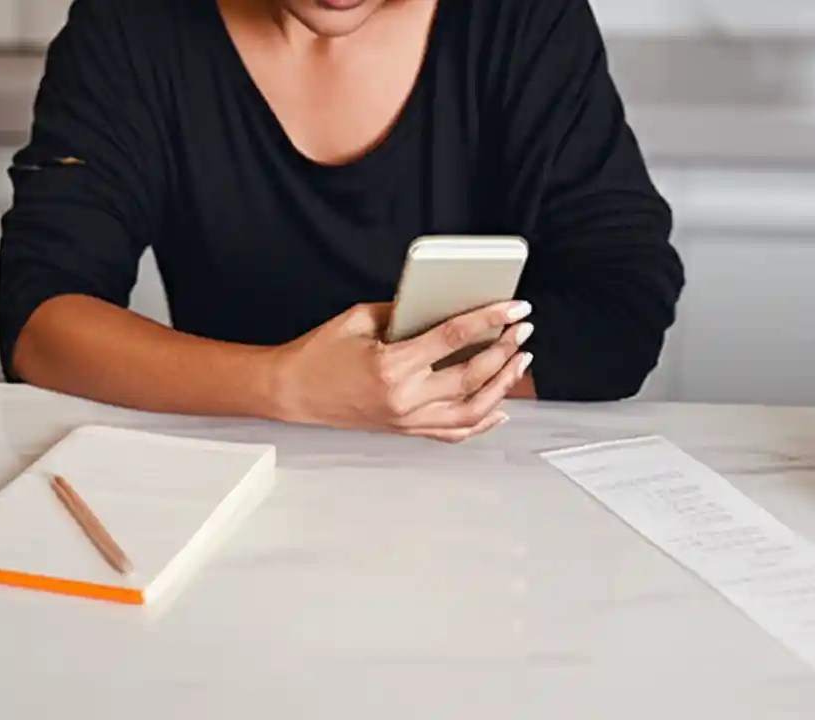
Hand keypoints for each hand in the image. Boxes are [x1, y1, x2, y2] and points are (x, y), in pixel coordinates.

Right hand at [265, 300, 533, 441]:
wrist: (292, 391)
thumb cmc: (320, 353)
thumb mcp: (360, 319)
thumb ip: (405, 311)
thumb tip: (446, 305)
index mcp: (393, 366)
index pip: (455, 338)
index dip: (490, 319)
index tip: (514, 308)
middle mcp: (404, 398)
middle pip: (472, 376)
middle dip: (505, 351)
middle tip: (522, 332)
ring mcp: (407, 420)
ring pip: (472, 410)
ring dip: (503, 385)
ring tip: (519, 362)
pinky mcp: (406, 430)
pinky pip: (454, 433)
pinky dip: (482, 422)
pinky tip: (500, 406)